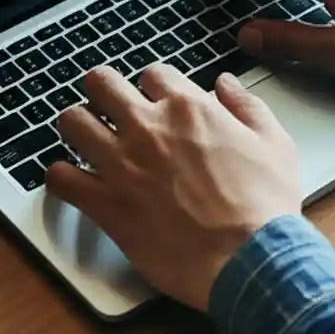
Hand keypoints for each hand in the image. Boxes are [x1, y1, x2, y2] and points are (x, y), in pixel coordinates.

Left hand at [45, 66, 299, 311]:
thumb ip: (246, 105)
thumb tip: (226, 83)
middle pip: (101, 83)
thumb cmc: (264, 207)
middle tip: (106, 107)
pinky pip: (60, 179)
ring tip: (84, 140)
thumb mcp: (274, 143)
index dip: (153, 86)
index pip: (152, 73)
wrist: (250, 260)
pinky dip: (61, 178)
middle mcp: (148, 128)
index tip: (154, 101)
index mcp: (188, 108)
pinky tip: (72, 182)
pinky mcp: (106, 204)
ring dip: (77, 127)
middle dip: (101, 91)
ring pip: (72, 122)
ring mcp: (122, 165)